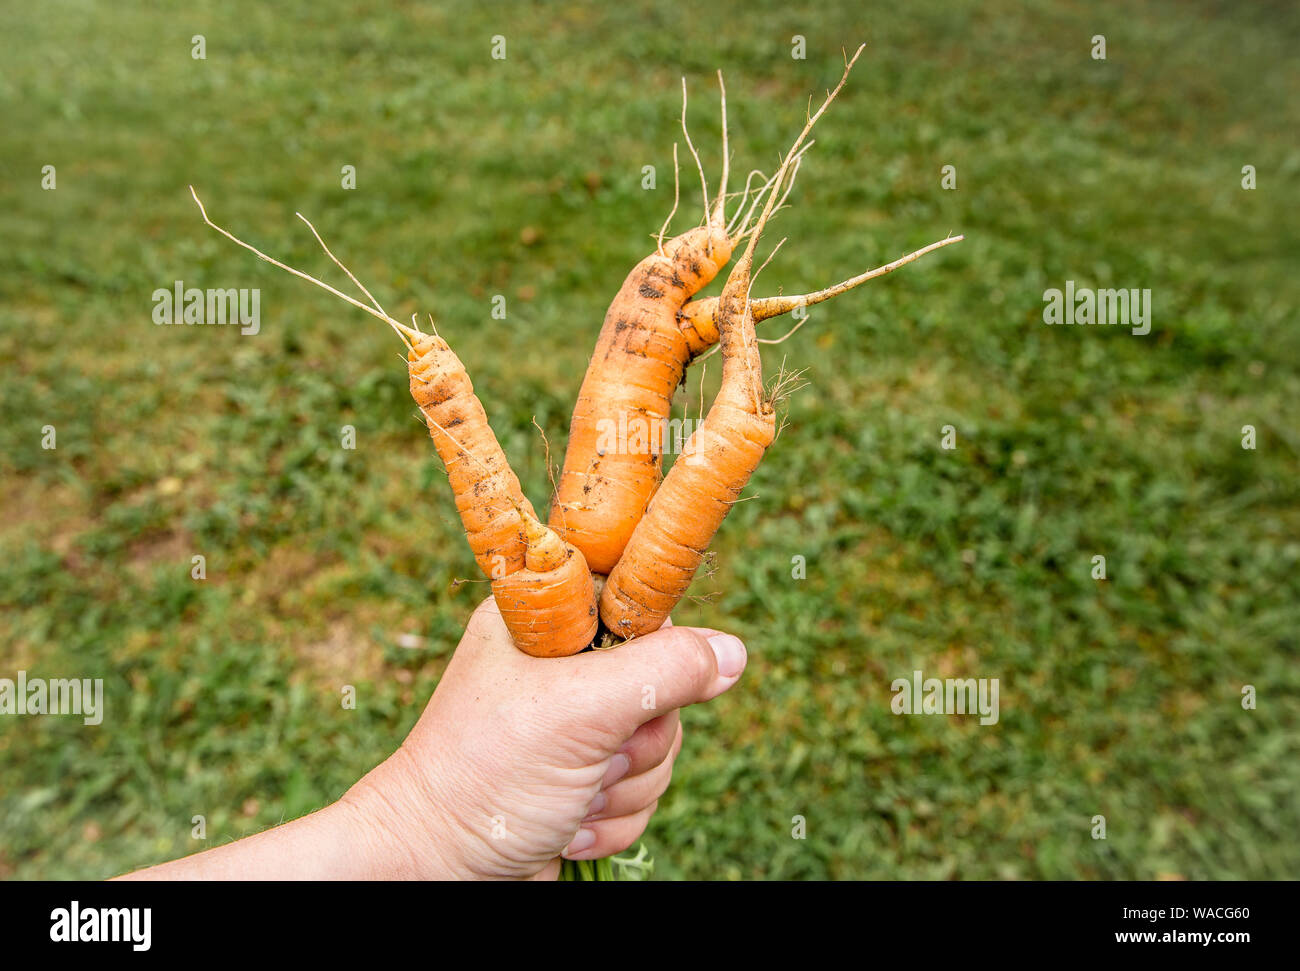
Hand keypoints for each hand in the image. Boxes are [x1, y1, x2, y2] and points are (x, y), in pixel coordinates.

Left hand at [339, 596, 747, 878]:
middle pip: (663, 680)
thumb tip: (734, 653)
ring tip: (569, 795)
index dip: (653, 637)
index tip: (637, 681)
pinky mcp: (584, 777)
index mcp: (544, 621)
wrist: (438, 870)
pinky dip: (614, 817)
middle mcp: (559, 666)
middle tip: (590, 754)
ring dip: (625, 785)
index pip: (633, 595)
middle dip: (637, 737)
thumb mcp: (579, 709)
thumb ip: (663, 672)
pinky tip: (568, 824)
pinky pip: (643, 789)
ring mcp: (574, 725)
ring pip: (660, 742)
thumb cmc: (485, 775)